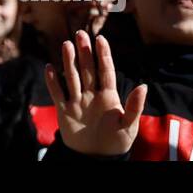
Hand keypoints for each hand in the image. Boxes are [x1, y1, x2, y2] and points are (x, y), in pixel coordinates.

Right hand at [45, 31, 146, 156]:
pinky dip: (52, 81)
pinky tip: (49, 67)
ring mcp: (77, 101)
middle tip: (80, 34)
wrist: (98, 157)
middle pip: (87, 69)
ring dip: (69, 62)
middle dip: (84, 52)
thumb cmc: (117, 142)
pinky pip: (57, 93)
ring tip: (66, 45)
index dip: (103, 55)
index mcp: (109, 96)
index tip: (101, 38)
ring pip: (72, 77)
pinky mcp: (64, 110)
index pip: (106, 71)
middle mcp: (92, 94)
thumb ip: (135, 106)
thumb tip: (143, 86)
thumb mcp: (129, 125)